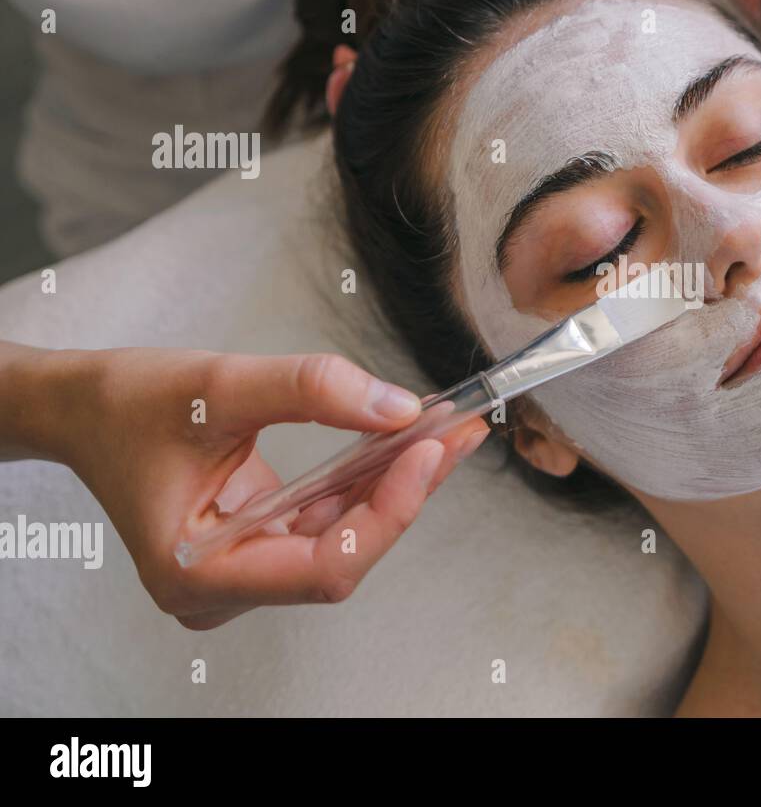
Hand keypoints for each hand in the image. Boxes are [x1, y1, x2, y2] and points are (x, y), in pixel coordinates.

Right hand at [30, 347, 488, 628]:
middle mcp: (224, 589)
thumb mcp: (219, 385)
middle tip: (458, 433)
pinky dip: (369, 483)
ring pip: (344, 539)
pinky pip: (329, 522)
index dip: (388, 512)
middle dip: (405, 493)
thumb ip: (312, 392)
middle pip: (345, 555)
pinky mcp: (258, 546)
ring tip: (447, 432)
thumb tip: (400, 409)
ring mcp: (244, 572)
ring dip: (397, 486)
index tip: (427, 450)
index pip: (326, 567)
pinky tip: (407, 444)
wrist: (86, 409)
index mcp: (199, 573)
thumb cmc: (129, 405)